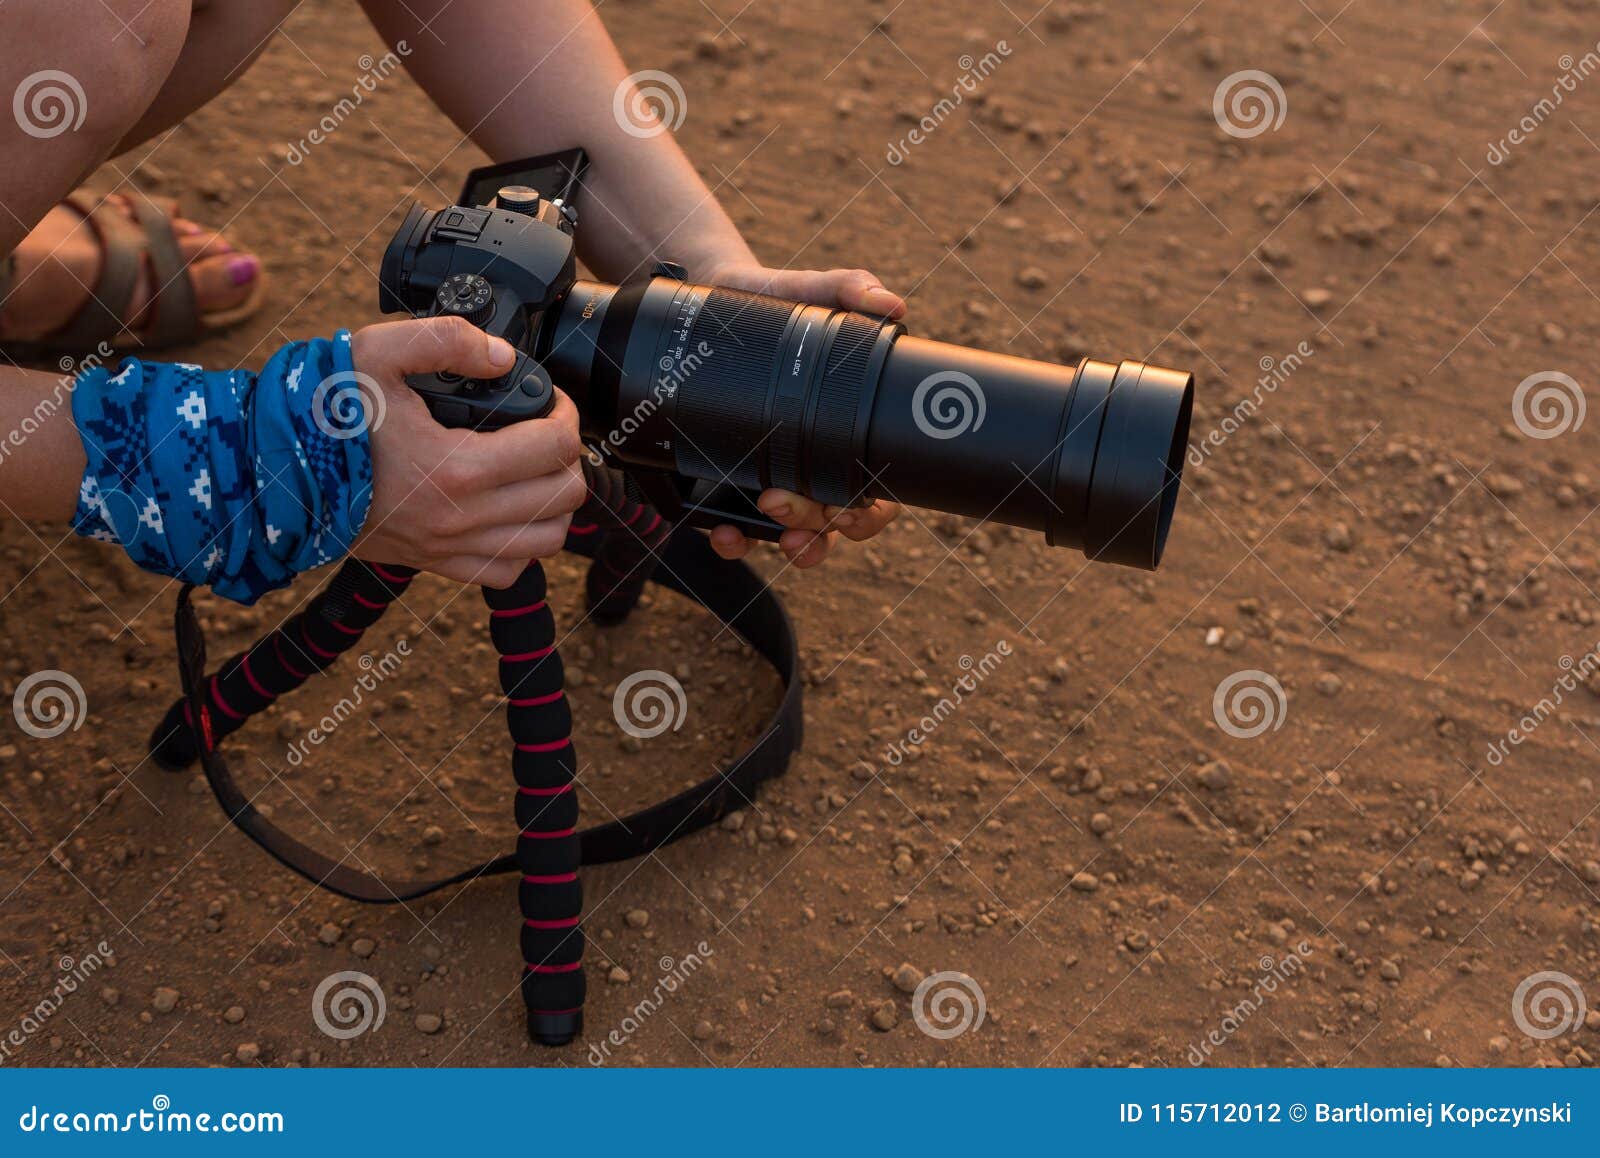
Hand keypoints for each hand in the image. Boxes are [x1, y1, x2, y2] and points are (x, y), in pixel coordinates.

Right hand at [349, 316, 585, 587]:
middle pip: (563, 496)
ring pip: (546, 541)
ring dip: (554, 504)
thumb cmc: (323, 416)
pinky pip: (506, 571)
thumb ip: (445, 339)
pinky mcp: (435, 564)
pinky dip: (523, 544)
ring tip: (536, 471)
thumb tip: (501, 357)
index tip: (551, 401)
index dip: (566, 415)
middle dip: (567, 457)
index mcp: (458, 468)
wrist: (274, 473)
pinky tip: (509, 511)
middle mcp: (461, 518)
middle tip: (546, 431)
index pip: (555, 448)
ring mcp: (450, 547)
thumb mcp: (377, 352)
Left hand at [699, 263, 905, 567]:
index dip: (869, 513)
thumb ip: (850, 290)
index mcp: (849, 436)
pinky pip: (741, 529)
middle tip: (783, 503)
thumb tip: (891, 304)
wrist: (718, 300)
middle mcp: (817, 467)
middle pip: (833, 523)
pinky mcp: (734, 484)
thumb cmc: (780, 303)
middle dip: (816, 526)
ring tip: (764, 522)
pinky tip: (724, 533)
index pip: (875, 494)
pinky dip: (736, 541)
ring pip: (795, 534)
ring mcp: (777, 480)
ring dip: (787, 540)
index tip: (847, 507)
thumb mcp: (813, 291)